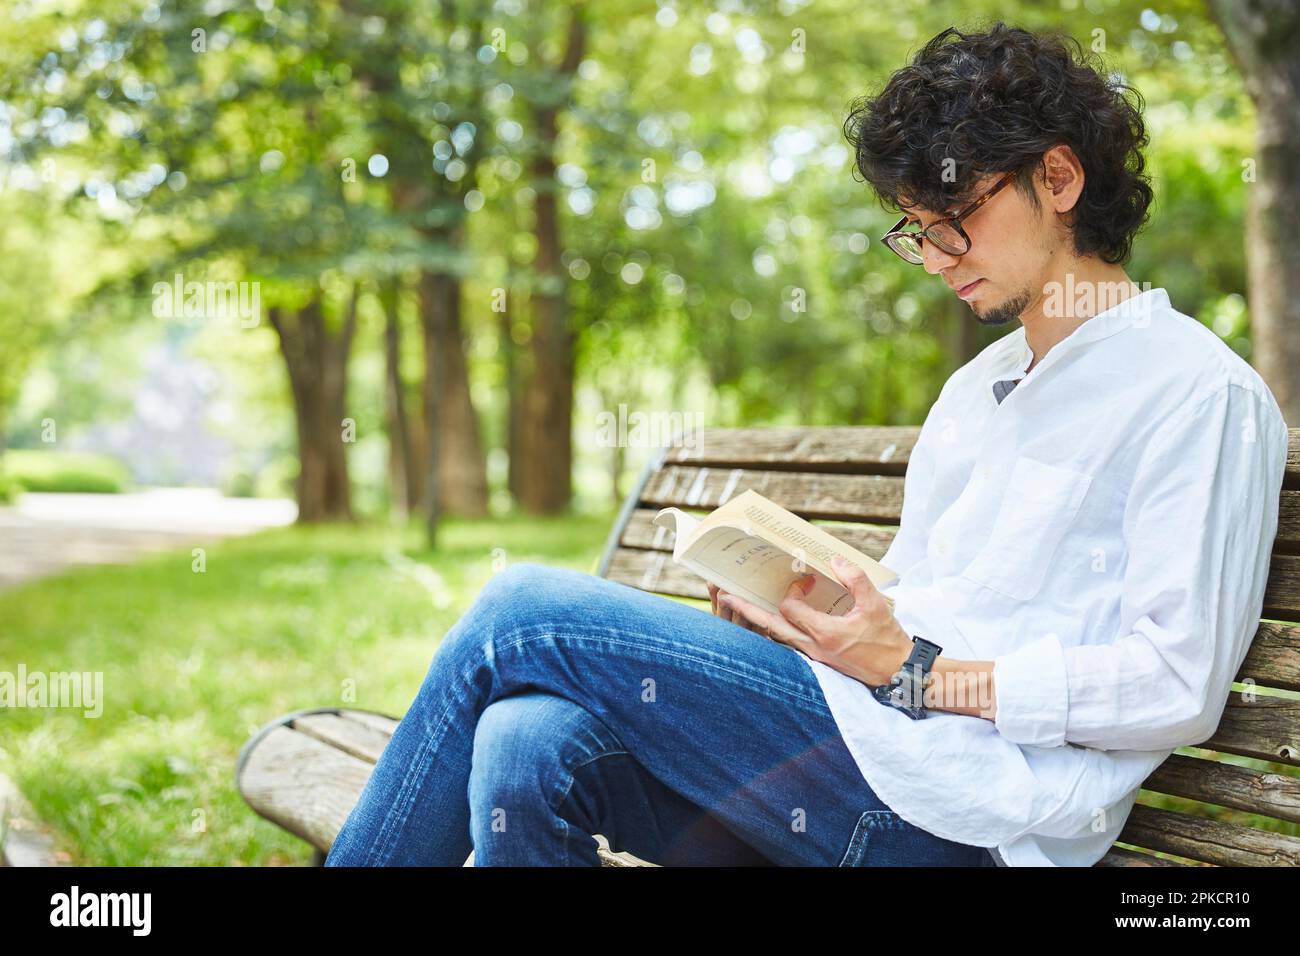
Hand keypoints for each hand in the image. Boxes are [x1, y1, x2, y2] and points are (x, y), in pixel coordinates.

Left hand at [716, 557, 912, 686]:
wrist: (898, 671)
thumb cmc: (887, 639)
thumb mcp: (875, 605)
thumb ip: (855, 579)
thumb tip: (836, 559)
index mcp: (825, 633)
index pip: (790, 609)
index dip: (792, 591)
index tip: (803, 580)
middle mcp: (813, 647)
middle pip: (770, 627)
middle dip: (746, 610)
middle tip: (724, 596)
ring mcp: (814, 656)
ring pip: (777, 637)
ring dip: (758, 621)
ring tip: (740, 607)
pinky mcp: (819, 659)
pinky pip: (789, 643)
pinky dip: (776, 631)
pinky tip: (771, 622)